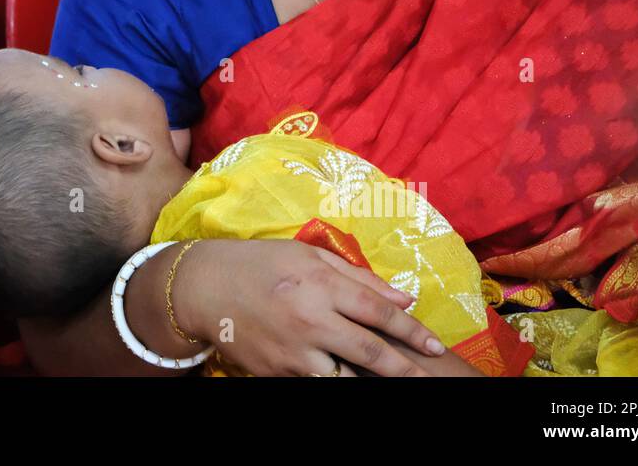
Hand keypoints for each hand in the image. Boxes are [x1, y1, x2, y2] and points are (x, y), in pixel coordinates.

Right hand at [177, 239, 445, 376]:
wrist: (203, 288)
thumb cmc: (259, 264)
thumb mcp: (307, 255)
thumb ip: (357, 276)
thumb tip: (404, 297)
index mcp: (318, 284)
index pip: (377, 311)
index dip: (411, 329)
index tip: (434, 344)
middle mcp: (309, 319)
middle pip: (371, 351)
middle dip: (405, 368)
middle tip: (428, 377)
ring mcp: (292, 351)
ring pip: (346, 379)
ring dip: (370, 382)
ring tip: (392, 382)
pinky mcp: (276, 373)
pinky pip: (316, 383)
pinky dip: (334, 381)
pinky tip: (346, 376)